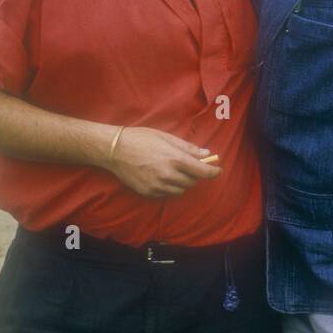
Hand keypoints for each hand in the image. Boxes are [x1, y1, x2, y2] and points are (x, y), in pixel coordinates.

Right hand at [103, 126, 219, 197]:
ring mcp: (157, 186)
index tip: (217, 171)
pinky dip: (169, 188)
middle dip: (195, 175)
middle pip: (193, 182)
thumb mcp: (167, 138)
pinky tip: (161, 176)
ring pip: (180, 190)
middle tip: (190, 166)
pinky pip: (166, 194)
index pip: (202, 172)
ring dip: (182, 183)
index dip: (213, 172)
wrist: (115, 150)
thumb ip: (188, 148)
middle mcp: (168, 175)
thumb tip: (207, 154)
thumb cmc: (141, 138)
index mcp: (175, 159)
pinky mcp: (148, 193)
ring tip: (173, 170)